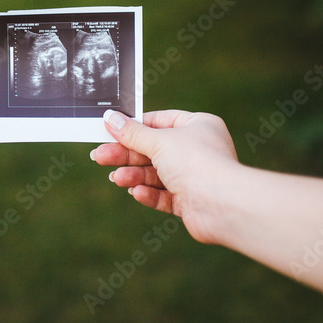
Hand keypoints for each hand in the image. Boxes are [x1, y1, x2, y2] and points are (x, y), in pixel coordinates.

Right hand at [91, 110, 242, 244]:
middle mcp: (198, 149)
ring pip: (156, 174)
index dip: (134, 127)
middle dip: (126, 155)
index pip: (160, 121)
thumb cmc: (197, 163)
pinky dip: (150, 193)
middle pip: (154, 149)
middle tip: (99, 157)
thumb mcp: (158, 141)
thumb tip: (110, 118)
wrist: (222, 204)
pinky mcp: (191, 201)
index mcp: (198, 126)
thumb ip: (132, 133)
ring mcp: (195, 176)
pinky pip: (164, 195)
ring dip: (135, 175)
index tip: (110, 130)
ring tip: (117, 179)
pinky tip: (137, 192)